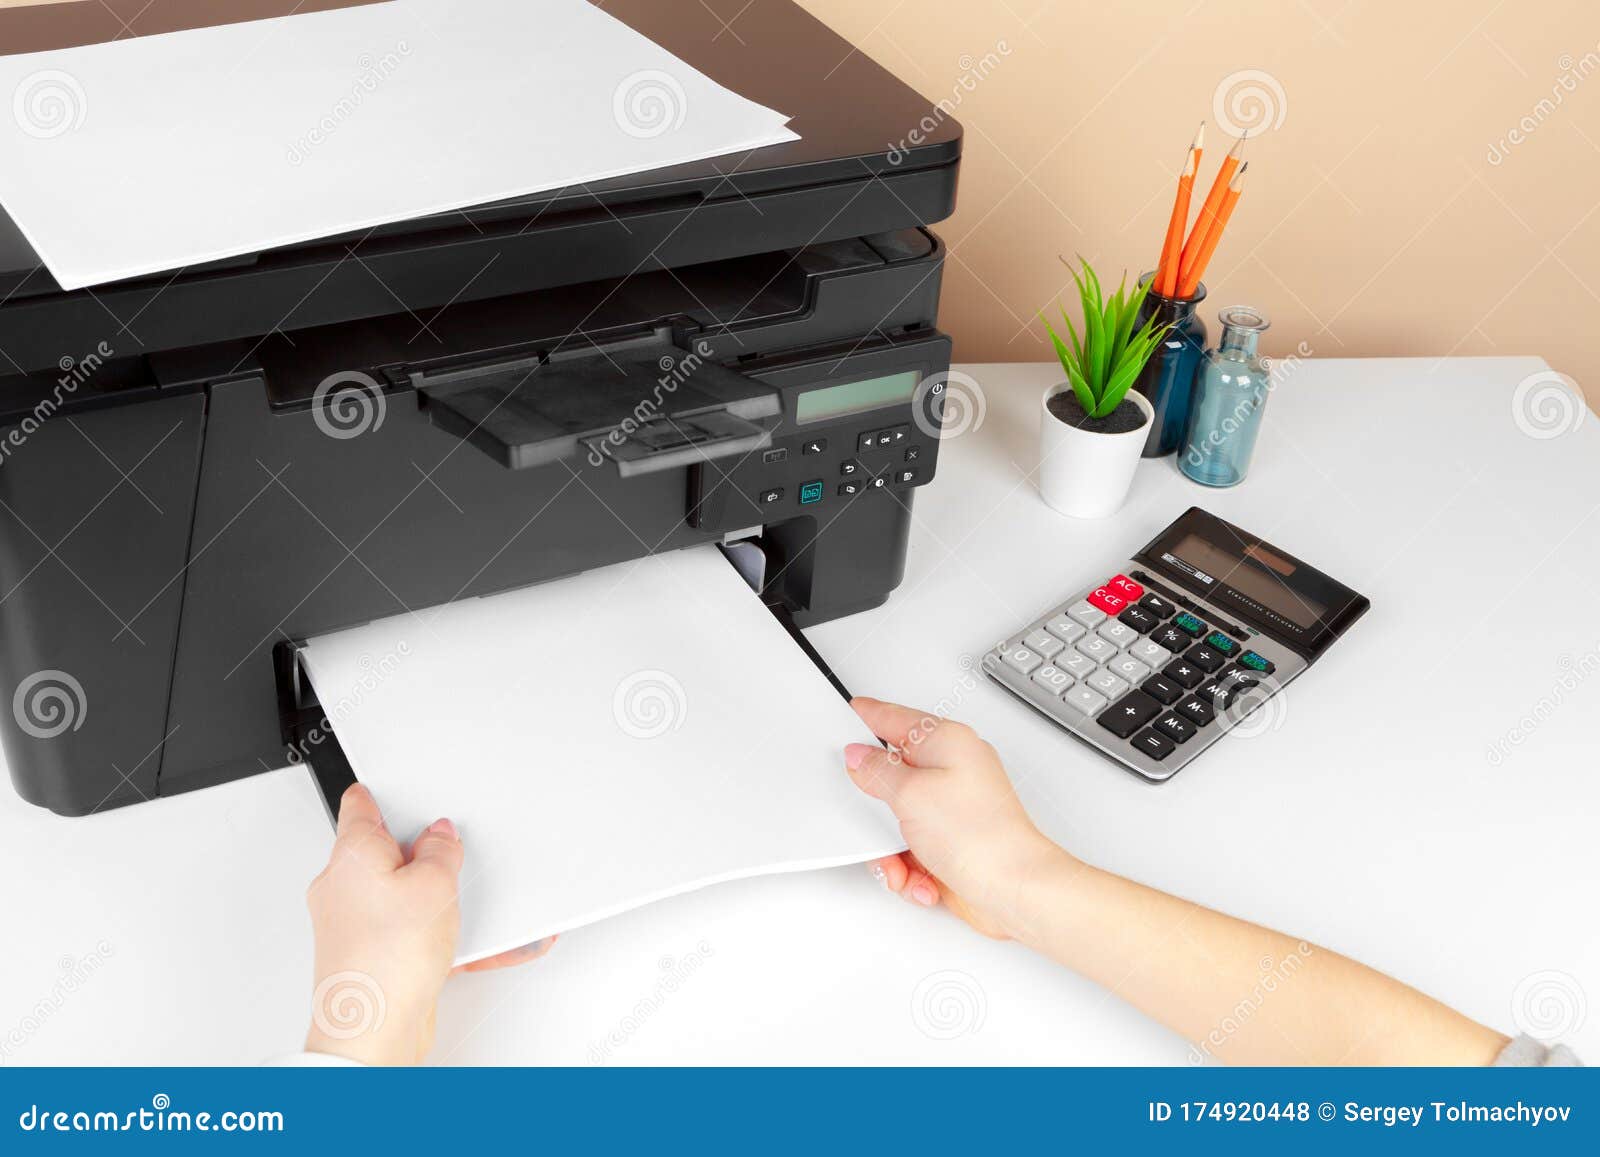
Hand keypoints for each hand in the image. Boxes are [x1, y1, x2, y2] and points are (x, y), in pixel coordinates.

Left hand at [303, 784, 554, 1064]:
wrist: (373, 1032)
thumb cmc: (385, 961)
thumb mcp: (435, 886)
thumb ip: (442, 851)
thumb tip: (441, 837)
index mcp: (351, 856)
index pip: (359, 807)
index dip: (379, 792)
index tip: (389, 786)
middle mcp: (343, 888)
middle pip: (384, 853)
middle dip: (421, 853)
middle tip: (449, 853)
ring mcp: (354, 925)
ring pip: (403, 897)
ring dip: (436, 900)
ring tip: (466, 908)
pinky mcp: (371, 956)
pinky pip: (413, 934)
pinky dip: (443, 937)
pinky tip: (477, 947)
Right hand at [844, 697, 1068, 939]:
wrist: (1015, 891)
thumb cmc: (981, 837)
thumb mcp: (910, 795)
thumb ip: (876, 771)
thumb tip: (859, 756)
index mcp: (947, 742)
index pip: (896, 718)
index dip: (868, 716)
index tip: (849, 713)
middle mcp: (953, 769)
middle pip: (893, 775)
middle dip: (878, 810)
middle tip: (875, 818)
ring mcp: (954, 806)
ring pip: (899, 819)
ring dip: (893, 850)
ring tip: (904, 863)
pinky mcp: (954, 839)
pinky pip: (914, 847)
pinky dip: (912, 867)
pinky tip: (922, 879)